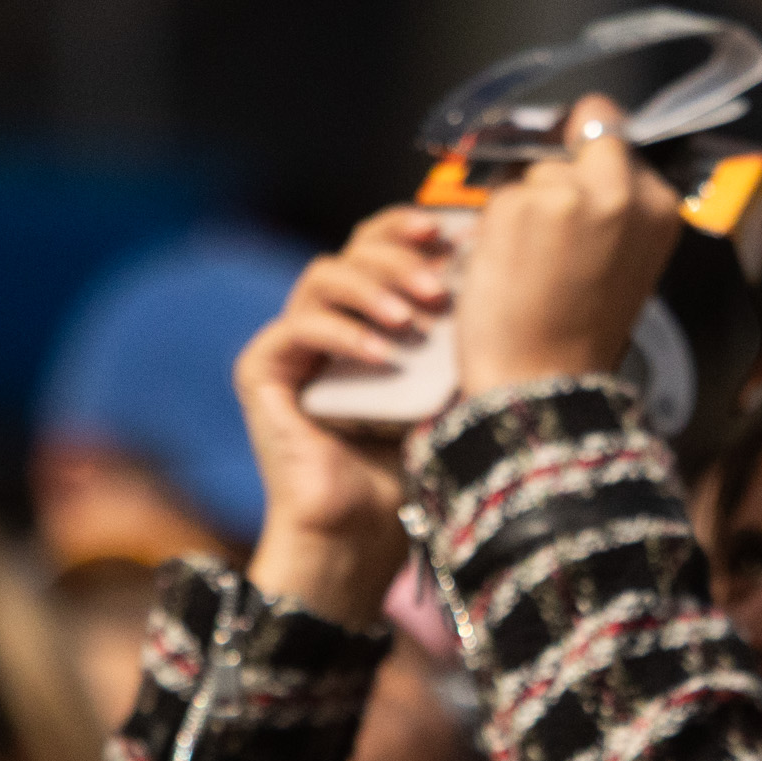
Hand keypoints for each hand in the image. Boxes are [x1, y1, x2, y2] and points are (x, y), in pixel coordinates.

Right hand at [234, 209, 451, 624]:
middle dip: (400, 258)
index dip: (410, 227)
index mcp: (367, 315)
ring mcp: (290, 343)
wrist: (362, 533)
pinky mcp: (261, 370)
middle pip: (353, 249)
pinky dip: (343, 335)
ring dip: (374, 288)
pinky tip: (382, 356)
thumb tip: (500, 274)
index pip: (381, 245)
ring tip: (415, 320)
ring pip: (324, 277)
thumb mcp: (446, 387)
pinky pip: (298, 327)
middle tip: (439, 287)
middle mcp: (325, 321)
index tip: (454, 230)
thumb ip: (456, 333)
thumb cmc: (410, 467)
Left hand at [454, 94, 683, 400]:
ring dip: (522, 201)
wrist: (541, 383)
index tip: (575, 192)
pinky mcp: (518, 206)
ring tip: (531, 262)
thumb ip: (611, 201)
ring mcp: (568, 194)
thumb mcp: (623, 258)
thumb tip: (574, 136)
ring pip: (531, 165)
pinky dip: (493, 224)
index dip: (584, 152)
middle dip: (555, 168)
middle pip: (575, 132)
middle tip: (550, 231)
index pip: (610, 127)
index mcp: (658, 204)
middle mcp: (621, 191)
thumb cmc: (576, 329)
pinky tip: (508, 266)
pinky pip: (497, 193)